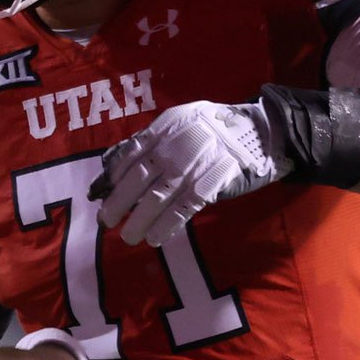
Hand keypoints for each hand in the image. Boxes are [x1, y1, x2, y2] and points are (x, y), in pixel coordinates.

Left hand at [89, 100, 290, 246]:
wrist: (260, 132)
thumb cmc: (212, 129)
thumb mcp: (179, 122)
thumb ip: (149, 140)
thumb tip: (113, 164)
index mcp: (166, 126)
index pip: (131, 153)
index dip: (114, 176)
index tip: (100, 193)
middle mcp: (178, 143)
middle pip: (140, 177)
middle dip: (120, 201)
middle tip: (106, 220)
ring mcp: (196, 164)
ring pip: (160, 196)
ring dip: (140, 219)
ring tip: (129, 236)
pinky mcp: (214, 182)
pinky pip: (185, 207)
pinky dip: (168, 225)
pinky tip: (155, 237)